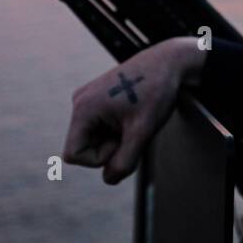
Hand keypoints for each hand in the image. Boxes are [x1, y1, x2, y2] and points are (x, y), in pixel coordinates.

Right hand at [63, 36, 206, 184]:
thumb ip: (124, 162)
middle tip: (134, 129)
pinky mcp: (98, 99)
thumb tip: (108, 180)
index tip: (123, 141)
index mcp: (83, 108)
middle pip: (84, 148)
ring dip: (115, 139)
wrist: (169, 63)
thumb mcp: (142, 132)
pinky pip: (100, 128)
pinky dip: (117, 129)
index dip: (99, 158)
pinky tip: (133, 115)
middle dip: (110, 147)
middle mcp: (79, 103)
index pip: (74, 156)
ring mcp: (87, 99)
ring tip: (135, 120)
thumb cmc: (156, 92)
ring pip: (93, 139)